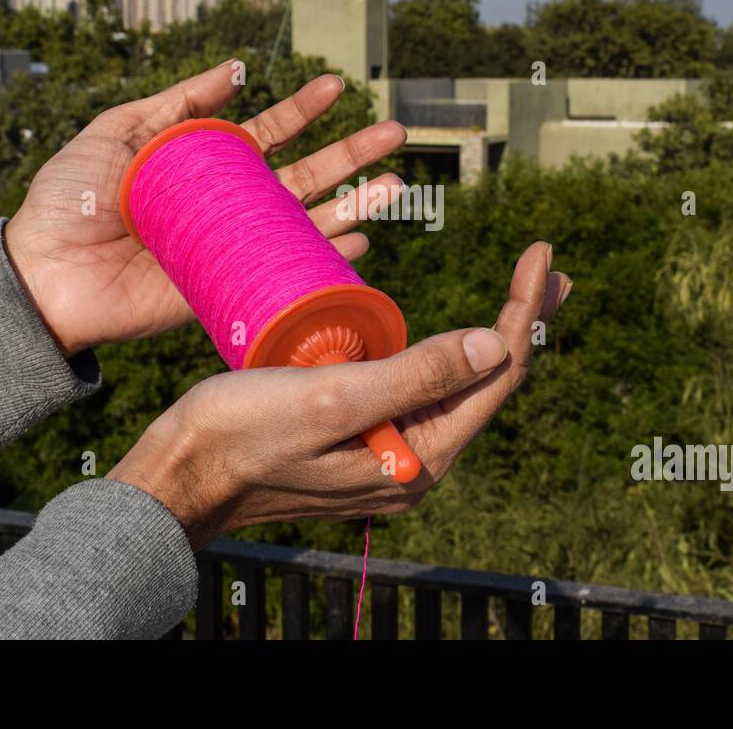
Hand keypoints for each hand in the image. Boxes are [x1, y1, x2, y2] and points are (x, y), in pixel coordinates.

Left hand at [3, 60, 406, 356]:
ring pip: (308, 223)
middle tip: (393, 133)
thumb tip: (234, 70)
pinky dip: (327, 261)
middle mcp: (230, 206)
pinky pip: (287, 273)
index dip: (303, 110)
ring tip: (395, 185)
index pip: (268, 134)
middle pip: (304, 177)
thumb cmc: (68, 198)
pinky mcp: (230, 288)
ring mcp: (235, 248)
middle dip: (350, 155)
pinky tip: (360, 244)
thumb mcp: (116, 132)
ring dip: (355, 206)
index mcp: (206, 168)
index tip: (335, 86)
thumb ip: (174, 104)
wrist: (44, 273)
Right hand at [107, 243, 570, 547]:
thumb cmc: (241, 436)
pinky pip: (420, 391)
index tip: (542, 254)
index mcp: (417, 456)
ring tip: (522, 295)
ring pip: (455, 385)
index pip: (495, 375)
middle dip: (522, 322)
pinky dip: (445, 352)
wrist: (178, 476)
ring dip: (491, 336)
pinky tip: (452, 335)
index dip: (524, 311)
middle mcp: (414, 460)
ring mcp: (390, 451)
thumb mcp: (331, 397)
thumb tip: (497, 345)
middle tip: (554, 271)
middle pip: (487, 382)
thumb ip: (415, 374)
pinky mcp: (363, 439)